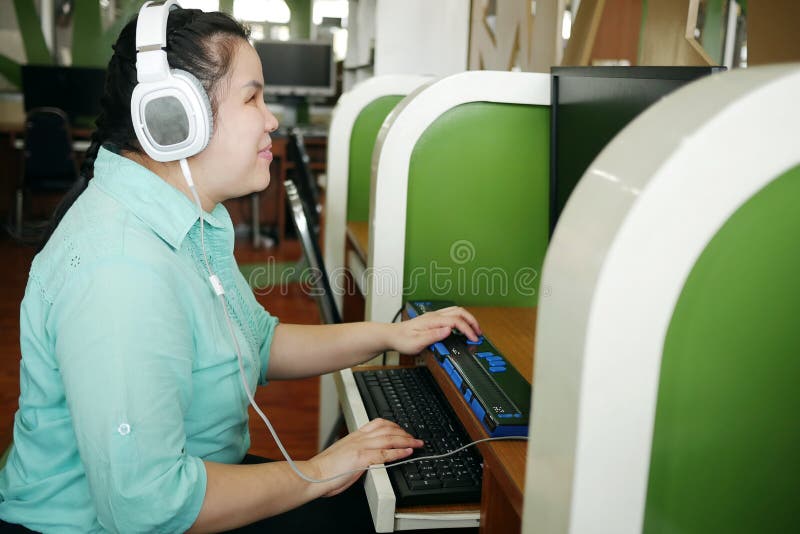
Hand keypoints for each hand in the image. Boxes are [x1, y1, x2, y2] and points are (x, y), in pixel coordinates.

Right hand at [307, 418, 422, 496]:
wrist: (313, 475)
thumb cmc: (325, 470)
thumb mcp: (343, 455)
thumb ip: (356, 452)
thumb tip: (366, 458)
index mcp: (354, 436)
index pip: (378, 423)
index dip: (394, 425)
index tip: (402, 430)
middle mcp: (359, 438)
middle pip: (387, 429)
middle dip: (404, 432)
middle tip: (415, 438)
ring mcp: (360, 447)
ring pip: (389, 438)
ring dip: (406, 440)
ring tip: (416, 443)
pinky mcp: (361, 458)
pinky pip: (385, 453)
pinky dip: (399, 452)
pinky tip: (407, 452)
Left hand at [388, 306, 481, 354]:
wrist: (392, 335)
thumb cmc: (403, 340)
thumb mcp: (417, 342)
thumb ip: (433, 336)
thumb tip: (448, 330)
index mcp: (433, 320)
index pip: (456, 321)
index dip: (467, 329)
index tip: (473, 338)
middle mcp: (434, 315)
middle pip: (460, 312)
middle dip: (472, 321)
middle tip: (479, 333)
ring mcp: (434, 316)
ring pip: (456, 311)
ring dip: (467, 319)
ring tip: (473, 330)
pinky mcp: (433, 319)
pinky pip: (451, 314)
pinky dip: (461, 319)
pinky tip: (461, 328)